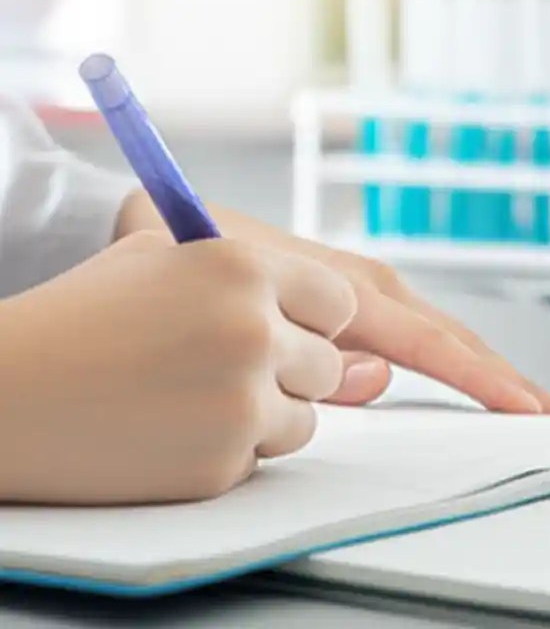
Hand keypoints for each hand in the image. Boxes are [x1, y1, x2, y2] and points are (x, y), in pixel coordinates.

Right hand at [0, 231, 357, 503]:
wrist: (6, 394)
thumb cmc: (80, 317)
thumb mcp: (160, 259)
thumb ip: (251, 275)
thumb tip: (342, 324)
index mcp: (243, 268)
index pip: (339, 303)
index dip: (312, 321)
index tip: (285, 330)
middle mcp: (254, 331)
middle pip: (328, 365)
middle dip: (288, 371)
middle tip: (223, 370)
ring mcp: (241, 402)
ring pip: (304, 417)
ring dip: (264, 415)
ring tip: (189, 398)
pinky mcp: (222, 463)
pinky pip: (260, 459)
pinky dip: (225, 451)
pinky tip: (167, 430)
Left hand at [116, 190, 549, 413]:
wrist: (157, 224)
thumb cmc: (195, 268)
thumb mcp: (246, 306)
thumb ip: (310, 346)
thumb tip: (380, 378)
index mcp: (352, 290)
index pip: (436, 347)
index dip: (485, 382)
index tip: (530, 411)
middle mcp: (371, 288)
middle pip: (458, 342)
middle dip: (511, 382)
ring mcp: (367, 291)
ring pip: (444, 339)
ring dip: (491, 373)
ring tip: (535, 405)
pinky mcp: (357, 299)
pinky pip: (420, 337)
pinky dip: (457, 362)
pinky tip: (478, 383)